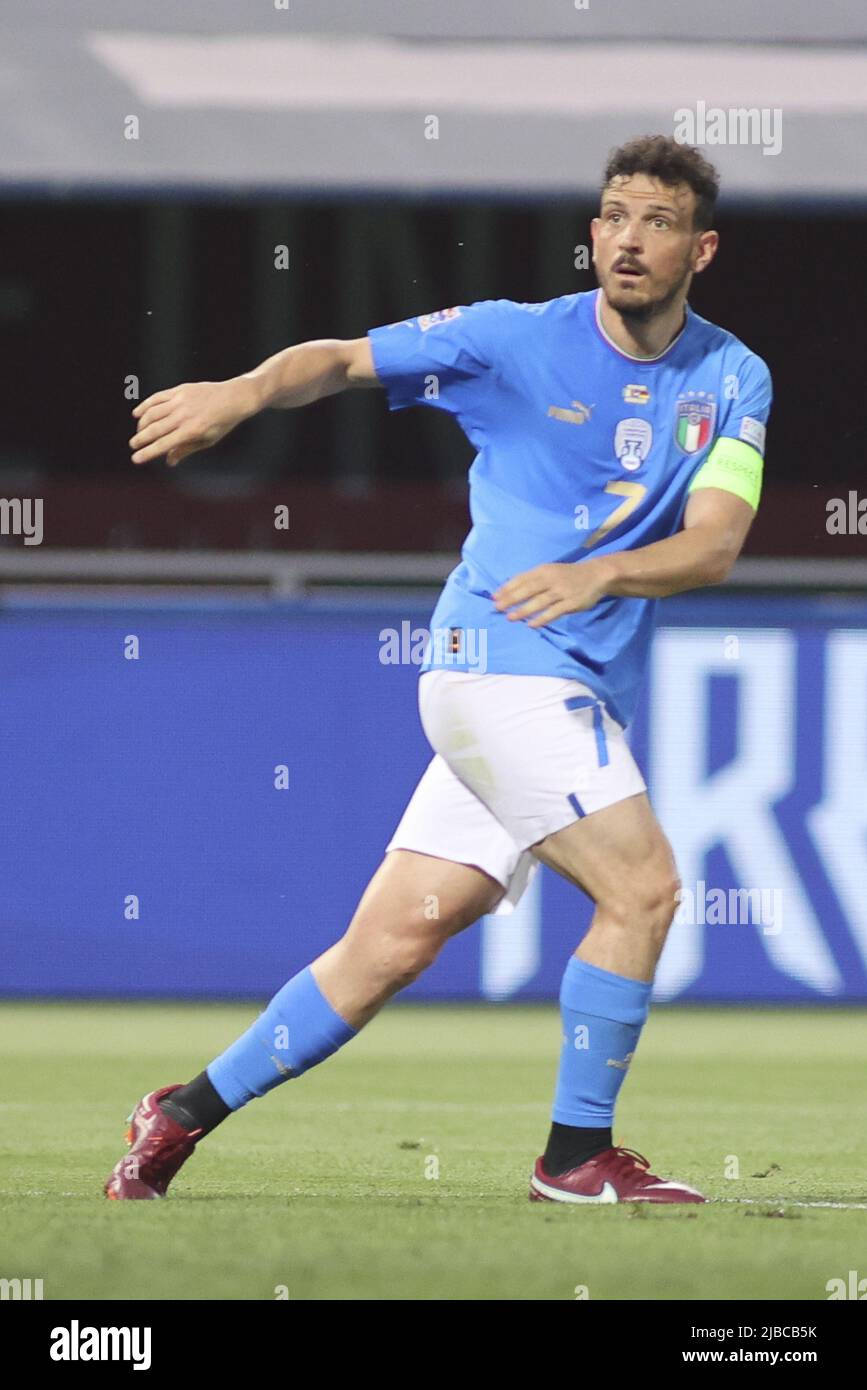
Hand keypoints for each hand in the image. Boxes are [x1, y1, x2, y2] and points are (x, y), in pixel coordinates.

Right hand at [129, 377, 258, 466]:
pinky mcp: (179, 390)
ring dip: (142, 424)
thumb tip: (169, 461)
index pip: (164, 444)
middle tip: (133, 445)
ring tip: (139, 433)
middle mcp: (184, 415)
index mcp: (192, 431)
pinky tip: (137, 414)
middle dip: (140, 439)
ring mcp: (180, 401)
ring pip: (152, 413)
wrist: (234, 398)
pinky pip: (156, 398)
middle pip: (154, 429)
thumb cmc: (222, 423)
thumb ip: (186, 450)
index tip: (136, 459)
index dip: (147, 452)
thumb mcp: (208, 440)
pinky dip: (145, 406)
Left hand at [492, 560, 612, 626]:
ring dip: (523, 610)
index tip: (494, 596)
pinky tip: (531, 625)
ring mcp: (561, 591)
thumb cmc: (567, 575)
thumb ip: (533, 579)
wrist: (595, 575)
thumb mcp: (550, 571)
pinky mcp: (571, 603)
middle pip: (528, 589)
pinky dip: (542, 619)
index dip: (507, 587)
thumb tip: (510, 589)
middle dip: (511, 599)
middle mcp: (551, 579)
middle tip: (497, 607)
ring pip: (539, 601)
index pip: (522, 578)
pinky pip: (553, 612)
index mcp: (544, 570)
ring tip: (510, 617)